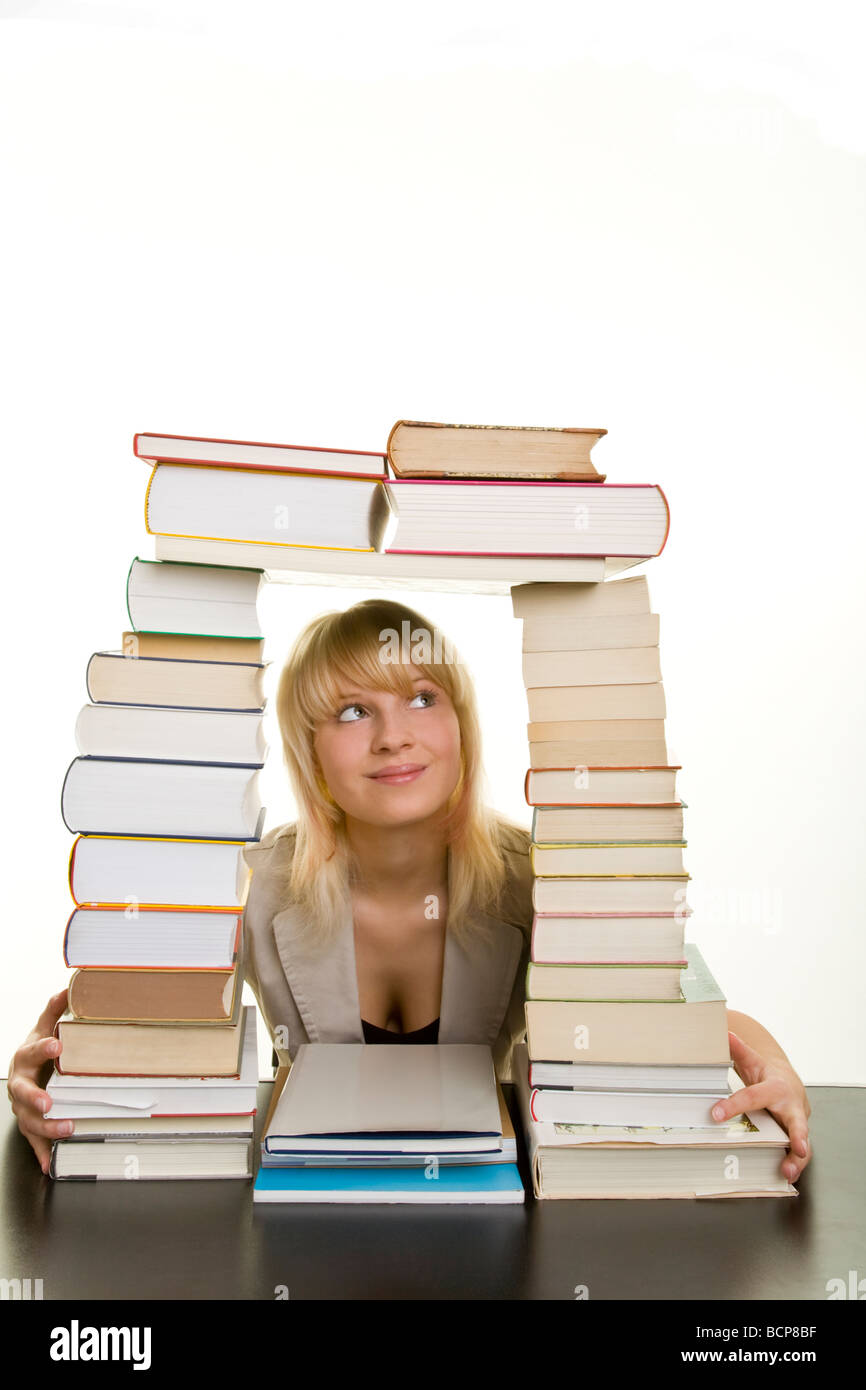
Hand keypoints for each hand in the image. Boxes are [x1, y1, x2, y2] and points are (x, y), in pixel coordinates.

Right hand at [6, 990, 73, 1174]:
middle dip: (34, 1098)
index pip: (33, 1051)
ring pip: (28, 1120)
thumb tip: (67, 988)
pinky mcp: (28, 1124)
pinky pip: (33, 1141)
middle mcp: (19, 1084)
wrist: (23, 1072)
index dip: (44, 1048)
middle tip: (48, 1102)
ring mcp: (21, 1107)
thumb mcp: (44, 1028)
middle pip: (22, 1093)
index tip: (58, 1045)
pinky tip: (49, 1164)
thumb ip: (54, 1011)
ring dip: (45, 1127)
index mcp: (25, 1058)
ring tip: (66, 1129)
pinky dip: (41, 1153)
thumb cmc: (37, 1052)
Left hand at [711, 1030, 811, 1183]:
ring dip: (797, 1158)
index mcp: (775, 1087)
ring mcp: (797, 1124)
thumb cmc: (767, 1075)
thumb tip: (724, 1032)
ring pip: (802, 1142)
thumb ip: (738, 1049)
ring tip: (787, 1172)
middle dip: (798, 1135)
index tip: (715, 1114)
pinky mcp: (797, 1138)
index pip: (752, 1096)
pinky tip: (786, 1176)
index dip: (734, 1105)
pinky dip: (795, 1165)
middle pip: (796, 1121)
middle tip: (797, 1146)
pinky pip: (799, 1154)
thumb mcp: (753, 1061)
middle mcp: (791, 1107)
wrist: (789, 1083)